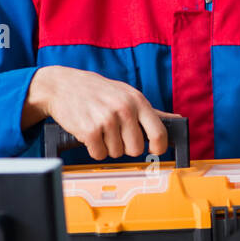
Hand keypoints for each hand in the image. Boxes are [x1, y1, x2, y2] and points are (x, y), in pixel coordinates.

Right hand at [23, 65, 178, 159]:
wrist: (62, 86)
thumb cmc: (98, 91)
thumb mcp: (127, 94)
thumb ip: (151, 111)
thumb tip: (177, 120)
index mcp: (137, 101)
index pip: (159, 133)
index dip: (158, 147)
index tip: (153, 149)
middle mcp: (124, 109)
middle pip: (136, 149)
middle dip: (125, 147)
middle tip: (115, 134)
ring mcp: (107, 120)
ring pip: (116, 153)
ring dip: (107, 146)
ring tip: (100, 129)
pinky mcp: (90, 130)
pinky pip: (99, 154)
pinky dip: (94, 149)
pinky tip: (90, 134)